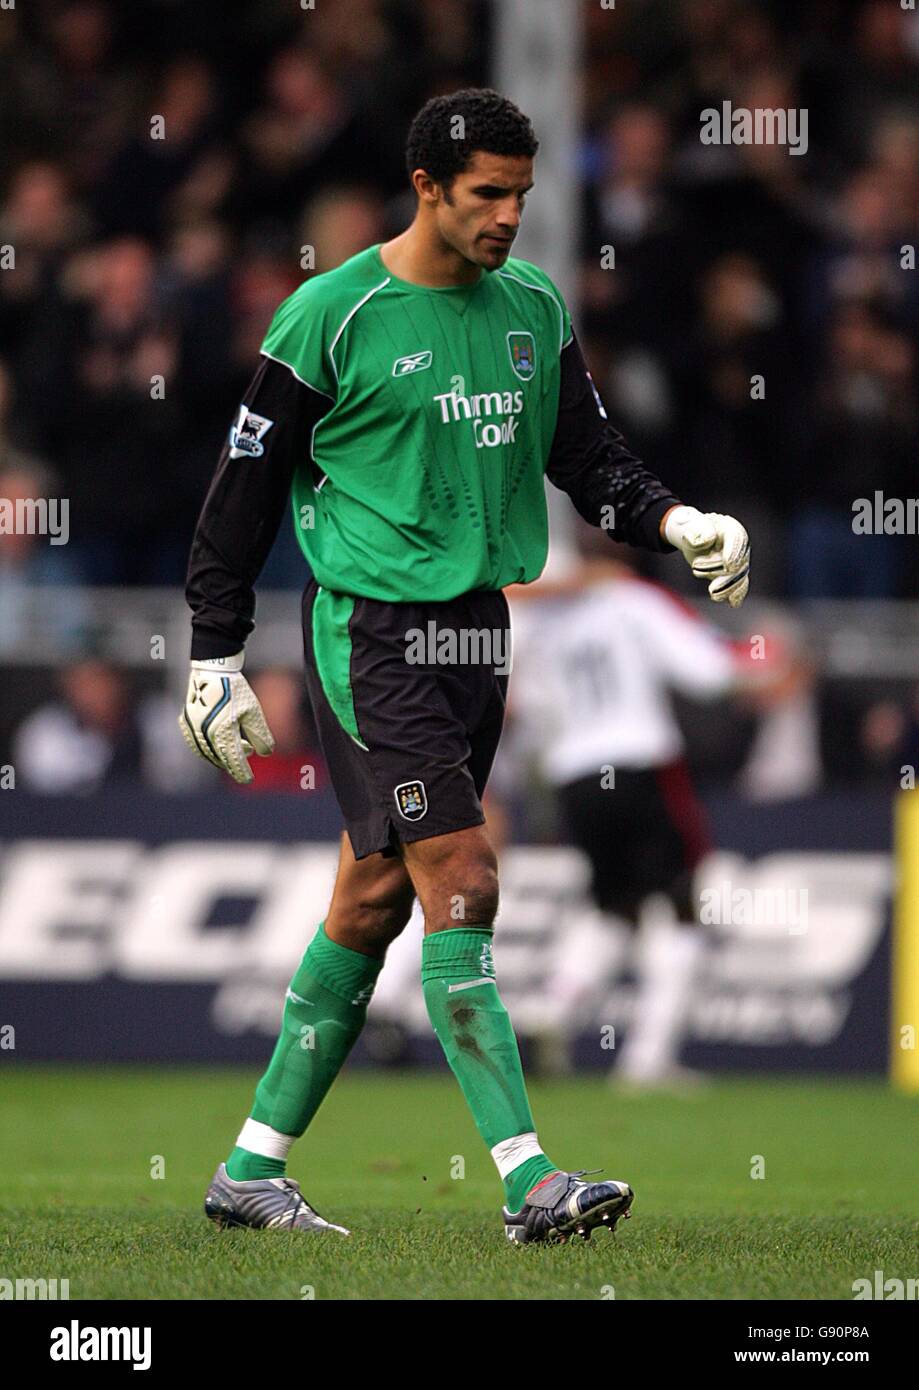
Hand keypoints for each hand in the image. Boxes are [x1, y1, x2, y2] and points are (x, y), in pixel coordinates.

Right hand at [178, 651, 274, 783]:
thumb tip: (266, 753)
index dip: (241, 772)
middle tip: (243, 768)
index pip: (233, 760)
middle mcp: (205, 734)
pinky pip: (197, 744)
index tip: (249, 780)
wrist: (211, 670)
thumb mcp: (253, 711)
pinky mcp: (186, 723)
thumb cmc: (235, 689)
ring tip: (237, 750)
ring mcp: (193, 729)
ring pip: (207, 753)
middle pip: (220, 758)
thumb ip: (260, 734)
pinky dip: (208, 749)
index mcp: (223, 732)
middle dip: (232, 765)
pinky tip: (219, 745)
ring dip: (221, 757)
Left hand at [663, 505, 749, 606]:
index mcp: (731, 529)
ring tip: (713, 593)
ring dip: (727, 587)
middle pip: (738, 562)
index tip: (728, 566)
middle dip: (720, 571)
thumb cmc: (694, 528)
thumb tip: (707, 540)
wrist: (694, 536)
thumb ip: (699, 530)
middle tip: (695, 568)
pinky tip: (733, 602)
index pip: (738, 540)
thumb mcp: (692, 524)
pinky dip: (736, 595)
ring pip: (738, 578)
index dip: (734, 553)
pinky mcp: (730, 576)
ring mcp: (737, 563)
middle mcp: (738, 547)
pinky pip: (737, 587)